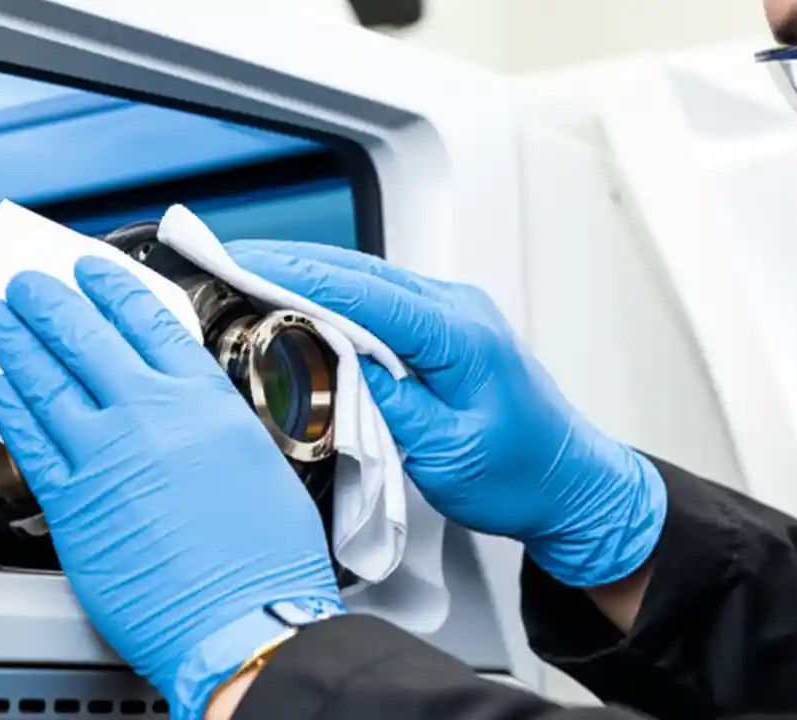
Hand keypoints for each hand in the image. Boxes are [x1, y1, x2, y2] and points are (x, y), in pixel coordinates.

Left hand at [0, 257, 341, 719]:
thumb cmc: (264, 555)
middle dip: (48, 303)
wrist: (241, 617)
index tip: (91, 270)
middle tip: (26, 285)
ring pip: (43, 380)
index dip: (110, 286)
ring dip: (15, 343)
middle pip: (82, 337)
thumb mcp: (259, 460)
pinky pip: (28, 439)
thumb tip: (183, 403)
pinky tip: (0, 391)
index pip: (145, 320)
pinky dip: (9, 406)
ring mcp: (104, 454)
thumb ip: (212, 420)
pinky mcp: (71, 500)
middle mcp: (149, 415)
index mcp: (203, 400)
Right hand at [228, 242, 666, 586]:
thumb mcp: (445, 452)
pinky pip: (382, 301)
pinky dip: (336, 297)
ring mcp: (453, 315)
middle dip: (288, 263)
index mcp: (461, 334)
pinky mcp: (446, 330)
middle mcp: (458, 310)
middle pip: (359, 272)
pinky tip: (302, 301)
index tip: (242, 264)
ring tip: (247, 273)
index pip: (362, 291)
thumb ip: (386, 403)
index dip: (295, 276)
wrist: (572, 485)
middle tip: (225, 259)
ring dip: (308, 276)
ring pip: (367, 281)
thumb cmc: (522, 476)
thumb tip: (330, 362)